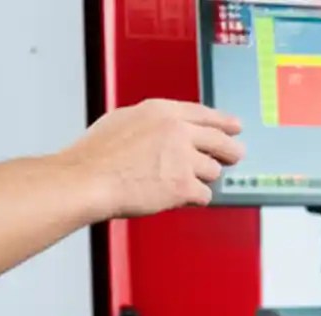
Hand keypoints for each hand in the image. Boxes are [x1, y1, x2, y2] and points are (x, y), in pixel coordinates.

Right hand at [57, 99, 244, 219]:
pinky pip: (204, 195)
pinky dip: (192, 199)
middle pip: (222, 142)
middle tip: (233, 157)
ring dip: (199, 179)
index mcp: (162, 112)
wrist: (85, 181)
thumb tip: (174, 129)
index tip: (236, 127)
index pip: (206, 114)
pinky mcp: (184, 185)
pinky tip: (173, 197)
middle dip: (230, 152)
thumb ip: (155, 123)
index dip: (225, 122)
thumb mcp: (124, 121)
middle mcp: (177, 131)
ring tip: (173, 181)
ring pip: (212, 171)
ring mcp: (183, 158)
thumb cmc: (96, 157)